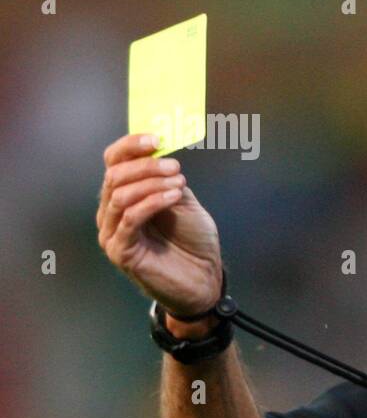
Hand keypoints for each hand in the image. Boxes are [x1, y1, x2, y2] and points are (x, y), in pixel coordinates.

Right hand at [96, 133, 222, 318]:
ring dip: (151, 183)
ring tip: (179, 184)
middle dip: (146, 165)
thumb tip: (163, 153)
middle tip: (174, 166)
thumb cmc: (193, 242)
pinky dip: (152, 202)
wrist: (204, 279)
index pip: (114, 162)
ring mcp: (113, 233)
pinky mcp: (121, 251)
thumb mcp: (183, 202)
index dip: (130, 146)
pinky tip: (173, 196)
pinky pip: (130, 218)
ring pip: (120, 195)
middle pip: (115, 176)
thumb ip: (169, 180)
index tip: (156, 138)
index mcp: (124, 196)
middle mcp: (112, 213)